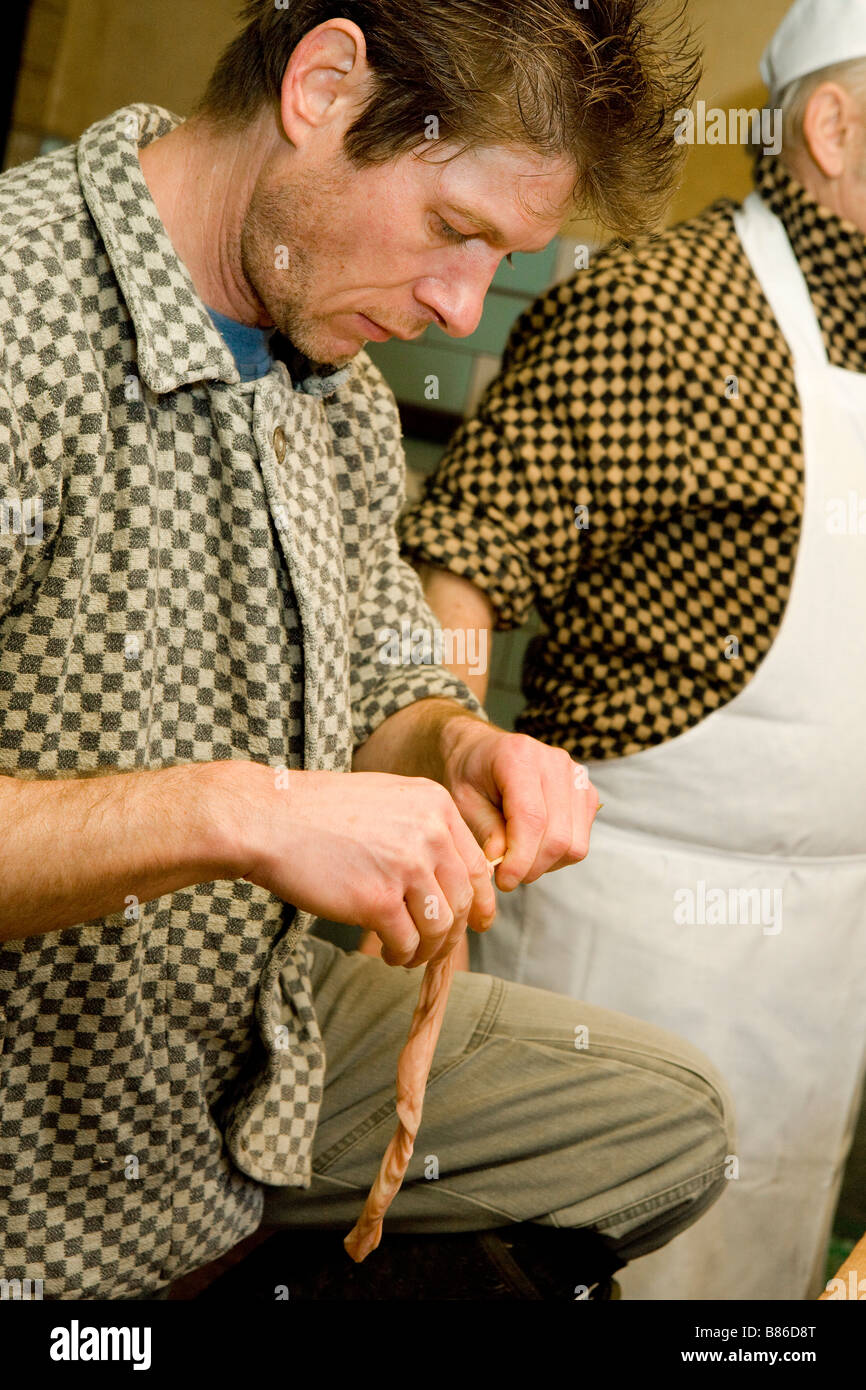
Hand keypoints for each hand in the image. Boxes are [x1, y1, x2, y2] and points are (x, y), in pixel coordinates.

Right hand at [232, 765, 496, 968]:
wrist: (268, 818)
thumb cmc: (318, 813)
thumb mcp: (386, 801)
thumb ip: (422, 829)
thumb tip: (449, 878)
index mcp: (435, 804)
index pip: (477, 865)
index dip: (478, 902)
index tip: (475, 923)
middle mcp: (429, 832)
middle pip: (462, 898)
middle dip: (451, 932)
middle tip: (434, 947)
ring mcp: (406, 865)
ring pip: (440, 925)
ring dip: (427, 949)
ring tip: (408, 954)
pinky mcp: (378, 899)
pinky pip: (407, 941)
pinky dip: (402, 954)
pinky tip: (389, 954)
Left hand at [439, 719, 599, 890]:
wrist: (482, 751)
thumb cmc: (468, 775)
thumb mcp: (461, 801)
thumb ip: (484, 829)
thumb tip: (502, 860)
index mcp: (519, 757)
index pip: (532, 820)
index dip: (521, 859)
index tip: (504, 881)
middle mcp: (554, 762)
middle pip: (558, 836)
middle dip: (532, 867)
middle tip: (507, 876)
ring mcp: (576, 776)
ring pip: (575, 843)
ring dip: (546, 864)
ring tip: (520, 860)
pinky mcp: (586, 792)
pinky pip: (581, 840)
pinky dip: (559, 855)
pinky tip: (535, 847)